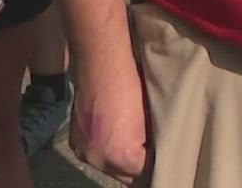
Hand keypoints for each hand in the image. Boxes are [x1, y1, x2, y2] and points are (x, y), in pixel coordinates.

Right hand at [70, 58, 149, 184]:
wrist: (102, 65)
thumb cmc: (132, 86)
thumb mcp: (150, 117)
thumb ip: (152, 142)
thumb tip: (157, 153)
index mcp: (121, 155)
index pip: (145, 174)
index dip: (157, 166)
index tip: (165, 158)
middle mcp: (99, 160)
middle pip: (127, 177)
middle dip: (140, 168)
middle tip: (153, 154)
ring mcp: (84, 153)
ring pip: (111, 169)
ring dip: (123, 161)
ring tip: (136, 146)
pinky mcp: (76, 144)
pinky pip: (97, 157)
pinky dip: (108, 152)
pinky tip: (118, 138)